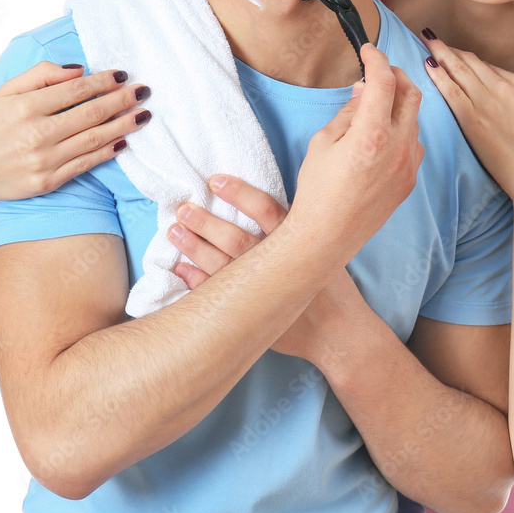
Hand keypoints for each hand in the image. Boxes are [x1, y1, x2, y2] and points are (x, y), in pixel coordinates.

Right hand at [0, 61, 150, 201]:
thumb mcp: (7, 91)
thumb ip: (41, 75)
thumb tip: (79, 70)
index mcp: (26, 106)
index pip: (76, 90)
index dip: (104, 81)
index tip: (123, 75)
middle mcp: (36, 133)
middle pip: (91, 113)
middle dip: (122, 101)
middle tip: (144, 91)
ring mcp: (43, 160)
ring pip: (94, 139)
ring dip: (123, 125)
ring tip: (143, 114)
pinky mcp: (48, 181)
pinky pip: (85, 164)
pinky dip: (108, 152)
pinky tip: (124, 141)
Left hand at [168, 176, 364, 363]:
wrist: (339, 332)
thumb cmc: (331, 287)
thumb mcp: (326, 249)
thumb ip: (300, 228)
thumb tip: (270, 203)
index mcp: (298, 242)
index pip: (265, 210)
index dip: (239, 193)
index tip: (214, 180)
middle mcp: (278, 264)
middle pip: (236, 239)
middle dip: (206, 223)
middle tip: (182, 209)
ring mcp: (263, 290)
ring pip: (222, 266)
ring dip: (195, 248)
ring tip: (174, 232)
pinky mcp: (252, 313)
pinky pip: (218, 295)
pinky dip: (197, 281)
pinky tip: (181, 269)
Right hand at [289, 43, 423, 257]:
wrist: (326, 236)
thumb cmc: (317, 190)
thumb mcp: (323, 142)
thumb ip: (348, 112)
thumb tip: (364, 92)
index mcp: (372, 134)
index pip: (384, 81)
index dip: (376, 59)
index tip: (367, 51)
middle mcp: (398, 147)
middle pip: (411, 93)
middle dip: (396, 75)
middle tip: (378, 71)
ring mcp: (408, 165)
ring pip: (414, 119)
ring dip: (398, 104)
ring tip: (372, 107)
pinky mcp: (410, 180)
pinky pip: (414, 144)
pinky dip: (402, 129)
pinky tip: (381, 135)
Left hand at [422, 34, 513, 202]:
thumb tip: (503, 91)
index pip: (486, 65)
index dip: (466, 59)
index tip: (453, 55)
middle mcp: (503, 86)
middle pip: (470, 61)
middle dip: (449, 48)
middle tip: (431, 38)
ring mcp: (487, 101)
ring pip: (459, 69)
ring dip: (440, 52)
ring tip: (426, 41)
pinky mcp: (472, 117)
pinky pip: (451, 90)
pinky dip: (438, 75)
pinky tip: (427, 65)